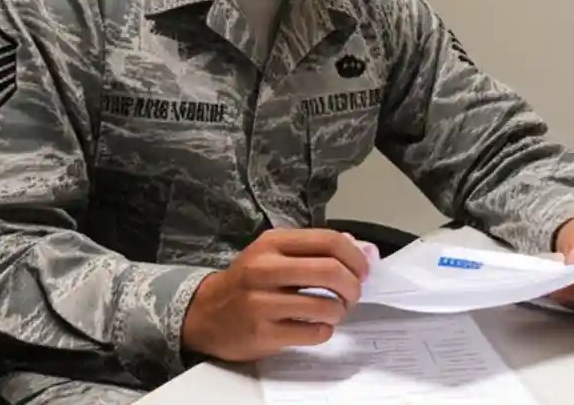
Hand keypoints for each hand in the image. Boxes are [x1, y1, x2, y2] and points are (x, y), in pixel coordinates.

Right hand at [182, 229, 371, 360]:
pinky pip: (313, 333)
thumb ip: (318, 250)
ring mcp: (261, 302)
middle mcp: (265, 269)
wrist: (205, 314)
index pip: (329, 240)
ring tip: (334, 311)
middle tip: (353, 294)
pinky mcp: (263, 333)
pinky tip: (317, 327)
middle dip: (353, 285)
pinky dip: (325, 331)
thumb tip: (367, 252)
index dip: (355, 256)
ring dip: (340, 311)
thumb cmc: (249, 282)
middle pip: (330, 271)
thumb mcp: (276, 254)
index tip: (363, 270)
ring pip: (325, 305)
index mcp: (272, 243)